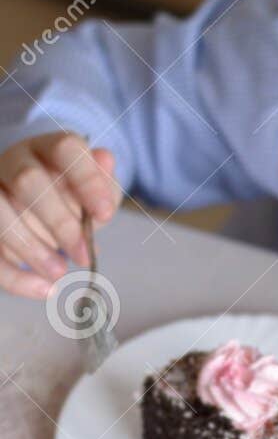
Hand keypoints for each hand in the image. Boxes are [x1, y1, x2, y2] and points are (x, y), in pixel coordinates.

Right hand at [0, 132, 120, 297]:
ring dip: (32, 248)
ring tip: (60, 274)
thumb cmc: (72, 196)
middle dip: (59, 222)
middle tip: (83, 255)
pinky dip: (14, 275)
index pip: (65, 149)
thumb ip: (103, 181)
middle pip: (28, 181)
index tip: (105, 214)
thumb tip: (106, 160)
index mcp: (47, 148)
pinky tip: (43, 289)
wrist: (46, 208)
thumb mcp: (95, 190)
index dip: (86, 180)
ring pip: (0, 211)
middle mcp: (15, 162)